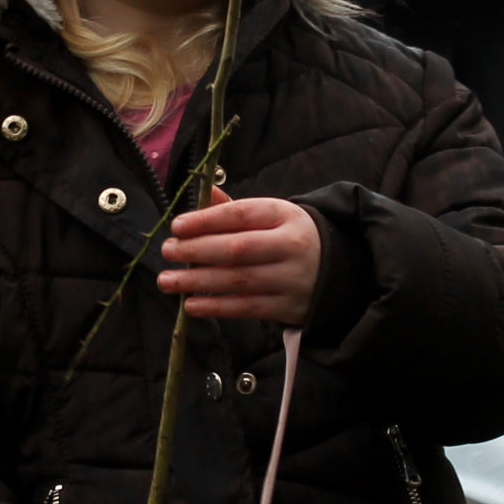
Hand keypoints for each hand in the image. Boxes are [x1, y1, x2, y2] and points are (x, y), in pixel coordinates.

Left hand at [158, 193, 322, 323]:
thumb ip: (235, 209)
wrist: (336, 267)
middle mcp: (290, 246)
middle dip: (197, 250)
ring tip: (169, 280)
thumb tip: (203, 195)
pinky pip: (246, 308)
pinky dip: (216, 307)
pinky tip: (191, 304)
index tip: (177, 226)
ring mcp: (290, 278)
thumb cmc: (288, 236)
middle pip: (238, 249)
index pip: (241, 215)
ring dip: (198, 281)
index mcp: (283, 215)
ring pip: (238, 280)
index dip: (206, 220)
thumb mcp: (271, 215)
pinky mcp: (287, 306)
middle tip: (168, 252)